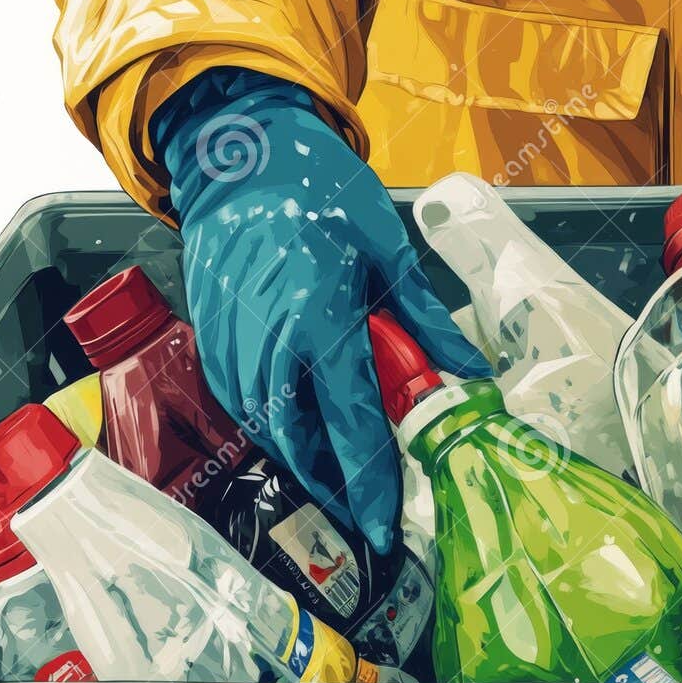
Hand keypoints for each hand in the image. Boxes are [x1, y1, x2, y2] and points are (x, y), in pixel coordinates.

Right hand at [155, 68, 488, 551]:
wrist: (239, 155)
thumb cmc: (318, 191)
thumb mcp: (388, 248)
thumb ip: (427, 319)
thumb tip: (471, 372)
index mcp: (320, 322)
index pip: (351, 426)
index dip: (370, 484)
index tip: (385, 527)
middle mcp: (269, 344)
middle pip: (303, 444)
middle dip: (336, 489)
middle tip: (370, 517)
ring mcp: (231, 345)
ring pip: (269, 430)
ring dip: (306, 462)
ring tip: (345, 482)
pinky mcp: (210, 339)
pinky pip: (243, 402)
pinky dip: (275, 426)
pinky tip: (304, 433)